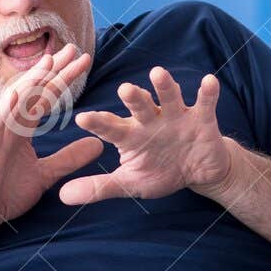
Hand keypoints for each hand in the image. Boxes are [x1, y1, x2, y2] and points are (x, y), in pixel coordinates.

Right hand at [0, 44, 104, 240]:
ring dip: (32, 81)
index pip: (45, 97)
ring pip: (15, 101)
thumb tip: (97, 145)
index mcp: (21, 128)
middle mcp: (8, 124)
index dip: (63, 78)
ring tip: (49, 62)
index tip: (83, 60)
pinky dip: (5, 108)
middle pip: (34, 91)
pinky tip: (17, 94)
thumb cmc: (3, 193)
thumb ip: (68, 158)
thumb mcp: (45, 175)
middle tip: (74, 48)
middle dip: (53, 69)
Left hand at [59, 67, 229, 204]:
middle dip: (133, 97)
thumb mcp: (129, 183)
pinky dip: (207, 93)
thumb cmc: (160, 171)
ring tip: (158, 73)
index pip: (110, 127)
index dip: (97, 123)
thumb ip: (98, 187)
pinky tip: (209, 81)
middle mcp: (151, 120)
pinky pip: (205, 104)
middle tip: (124, 89)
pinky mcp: (202, 119)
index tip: (81, 119)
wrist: (199, 172)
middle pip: (140, 106)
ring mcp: (177, 117)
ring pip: (169, 98)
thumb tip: (61, 196)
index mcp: (130, 135)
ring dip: (165, 87)